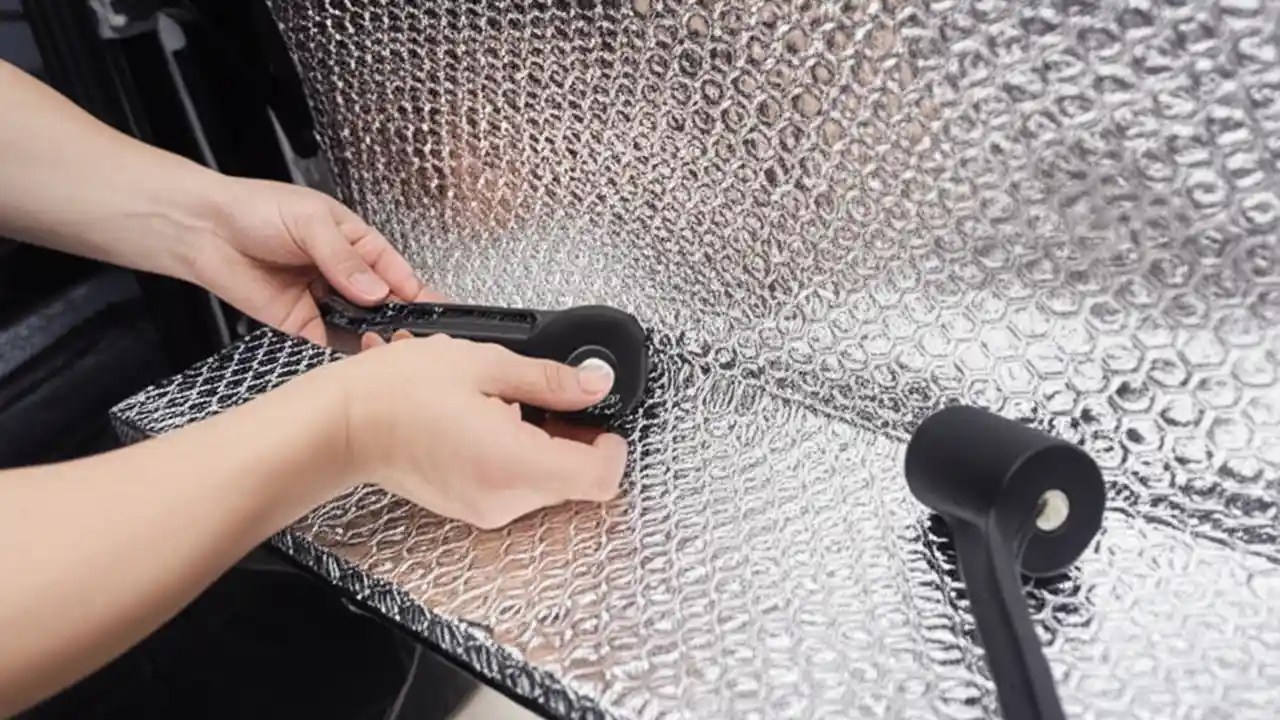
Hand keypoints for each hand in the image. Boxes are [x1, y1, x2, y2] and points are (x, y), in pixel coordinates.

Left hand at [189, 177, 441, 343]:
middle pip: (384, 301)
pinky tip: (360, 351)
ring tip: (392, 344)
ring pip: (363, 323)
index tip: (435, 306)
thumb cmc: (255, 210)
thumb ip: (344, 258)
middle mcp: (345, 273)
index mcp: (356, 241)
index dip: (417, 289)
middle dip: (402, 316)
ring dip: (377, 334)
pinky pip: (333, 341)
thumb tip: (376, 290)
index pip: (397, 269)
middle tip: (418, 332)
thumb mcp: (310, 221)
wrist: (203, 230)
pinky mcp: (303, 324)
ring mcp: (325, 300)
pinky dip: (348, 349)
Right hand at [321, 331, 627, 528]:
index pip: (600, 478)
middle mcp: (504, 499)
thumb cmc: (397, 392)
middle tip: (550, 398)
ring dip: (544, 445)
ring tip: (506, 404)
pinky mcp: (468, 506)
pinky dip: (517, 456)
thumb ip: (549, 380)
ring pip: (546, 483)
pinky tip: (489, 422)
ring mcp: (484, 508)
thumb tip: (594, 384)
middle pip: (574, 480)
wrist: (340, 424)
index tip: (602, 419)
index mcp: (515, 465)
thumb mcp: (486, 365)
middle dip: (575, 439)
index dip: (612, 446)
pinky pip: (515, 485)